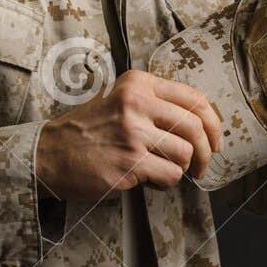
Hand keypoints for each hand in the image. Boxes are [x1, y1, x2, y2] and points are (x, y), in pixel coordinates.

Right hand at [34, 69, 222, 201]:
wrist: (50, 154)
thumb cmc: (88, 130)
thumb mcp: (119, 100)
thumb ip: (155, 103)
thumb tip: (200, 123)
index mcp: (138, 84)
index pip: (193, 98)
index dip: (213, 122)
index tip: (215, 140)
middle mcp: (137, 103)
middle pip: (194, 126)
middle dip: (206, 151)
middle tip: (203, 165)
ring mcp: (133, 133)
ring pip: (184, 153)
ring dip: (181, 168)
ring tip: (163, 170)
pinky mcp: (129, 162)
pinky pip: (169, 175)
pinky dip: (166, 183)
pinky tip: (150, 180)